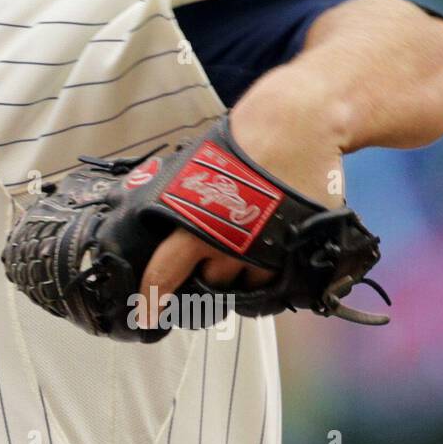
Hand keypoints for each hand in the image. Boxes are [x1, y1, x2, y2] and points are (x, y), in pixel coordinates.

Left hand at [135, 70, 348, 326]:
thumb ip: (177, 200)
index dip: (152, 297)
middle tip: (211, 256)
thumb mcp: (194, 169)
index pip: (165, 273)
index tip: (144, 315)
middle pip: (209, 285)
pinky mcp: (296, 254)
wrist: (298, 128)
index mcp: (195, 224)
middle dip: (206, 277)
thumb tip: (150, 214)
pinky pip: (276, 280)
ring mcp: (265, 254)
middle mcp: (229, 246)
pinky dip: (269, 271)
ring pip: (245, 286)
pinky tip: (269, 249)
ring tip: (245, 244)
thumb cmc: (242, 143)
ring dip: (241, 274)